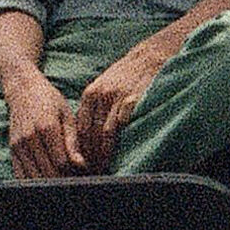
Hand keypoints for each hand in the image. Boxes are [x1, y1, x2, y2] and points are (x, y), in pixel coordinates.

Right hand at [2, 69, 86, 178]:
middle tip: (74, 180)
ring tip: (62, 180)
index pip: (62, 163)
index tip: (83, 174)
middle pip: (48, 172)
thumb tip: (81, 165)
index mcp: (47, 128)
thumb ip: (73, 142)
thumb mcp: (67, 116)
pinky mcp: (12, 150)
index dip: (75, 173)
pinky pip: (21, 174)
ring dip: (49, 182)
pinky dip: (33, 182)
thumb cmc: (49, 100)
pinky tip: (45, 180)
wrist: (22, 90)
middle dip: (64, 180)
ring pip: (35, 177)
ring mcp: (18, 145)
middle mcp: (30, 138)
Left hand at [74, 38, 174, 169]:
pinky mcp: (132, 101)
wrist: (150, 56)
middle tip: (91, 173)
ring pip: (104, 134)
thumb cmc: (127, 75)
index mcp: (90, 94)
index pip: (80, 128)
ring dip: (102, 154)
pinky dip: (118, 144)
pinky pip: (121, 127)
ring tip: (103, 169)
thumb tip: (85, 134)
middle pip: (89, 134)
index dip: (79, 149)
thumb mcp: (104, 86)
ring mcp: (116, 99)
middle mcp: (100, 96)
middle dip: (89, 156)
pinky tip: (119, 155)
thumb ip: (94, 107)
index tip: (81, 165)